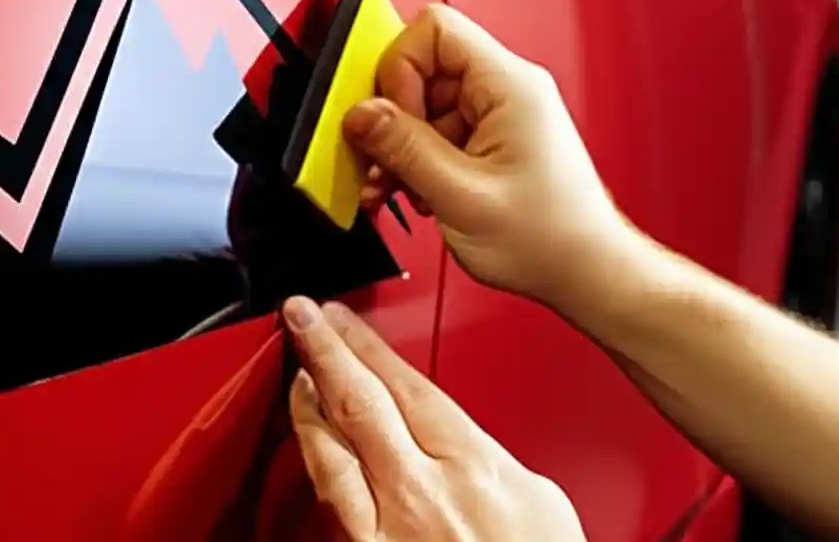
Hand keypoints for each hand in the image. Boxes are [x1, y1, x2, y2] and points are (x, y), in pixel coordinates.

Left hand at [283, 296, 584, 540]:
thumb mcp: (539, 503)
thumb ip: (486, 460)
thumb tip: (452, 437)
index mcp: (474, 468)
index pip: (406, 385)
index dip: (366, 345)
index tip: (344, 319)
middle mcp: (423, 494)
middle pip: (360, 402)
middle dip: (325, 350)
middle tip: (303, 318)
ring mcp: (388, 531)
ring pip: (331, 449)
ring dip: (309, 402)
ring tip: (299, 369)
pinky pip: (331, 499)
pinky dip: (316, 458)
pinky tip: (311, 439)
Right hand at [343, 3, 627, 306]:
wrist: (584, 271)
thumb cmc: (550, 238)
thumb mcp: (461, 194)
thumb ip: (405, 149)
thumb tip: (361, 115)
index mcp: (509, 86)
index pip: (435, 30)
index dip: (398, 67)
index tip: (386, 115)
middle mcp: (506, 90)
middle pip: (422, 69)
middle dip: (392, 117)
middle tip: (382, 160)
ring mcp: (498, 114)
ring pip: (422, 105)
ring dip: (399, 147)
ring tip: (396, 186)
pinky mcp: (489, 139)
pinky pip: (436, 131)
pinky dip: (415, 160)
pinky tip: (413, 191)